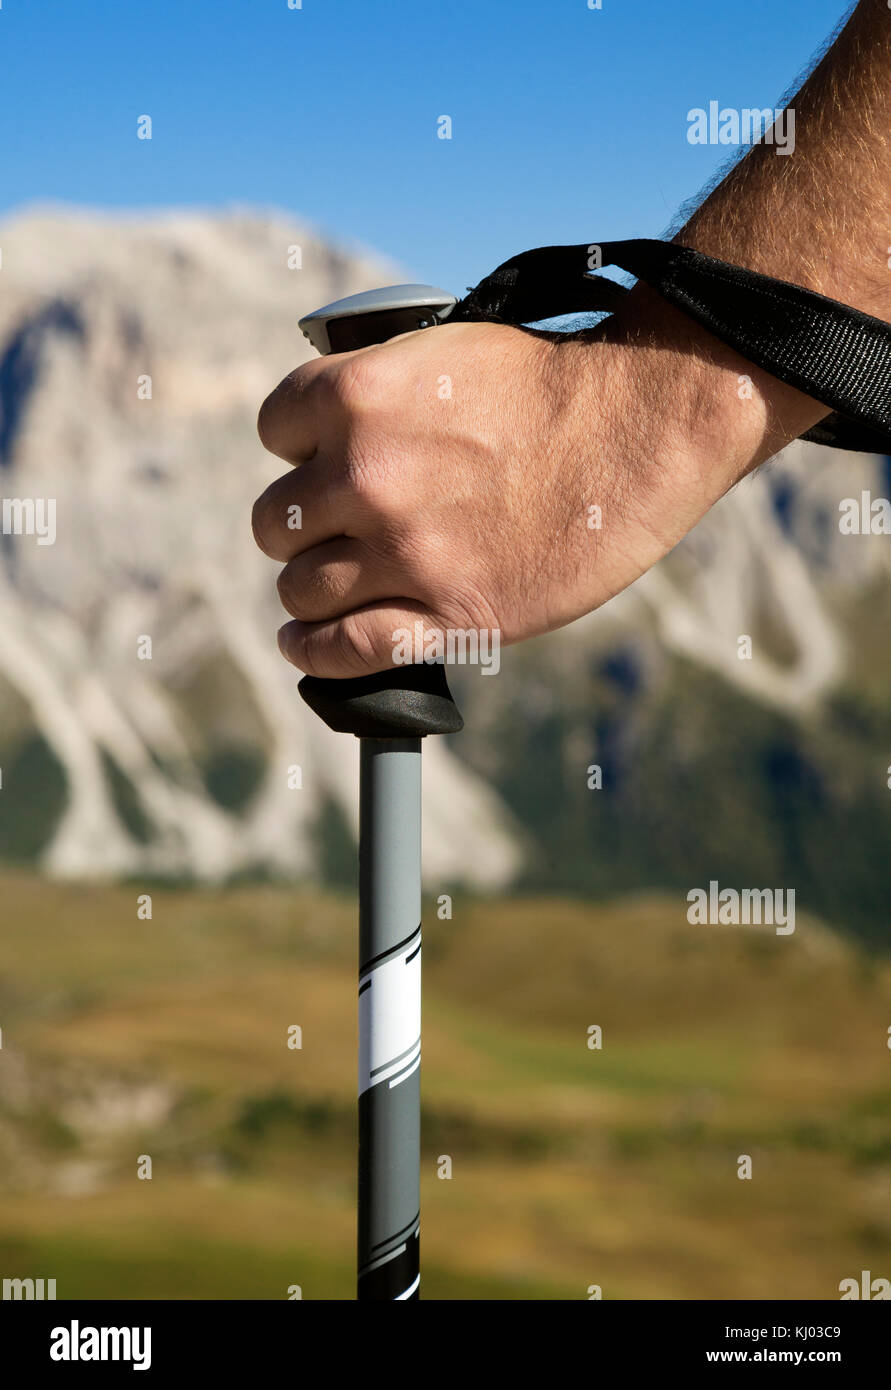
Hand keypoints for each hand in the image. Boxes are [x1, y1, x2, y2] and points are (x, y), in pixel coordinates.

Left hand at [252, 305, 825, 678]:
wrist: (640, 427)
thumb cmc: (555, 386)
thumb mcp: (445, 351)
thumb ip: (379, 391)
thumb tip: (333, 435)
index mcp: (359, 394)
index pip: (275, 431)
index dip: (296, 449)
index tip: (318, 462)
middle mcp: (367, 474)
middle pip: (279, 520)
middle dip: (302, 524)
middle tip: (336, 528)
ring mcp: (405, 550)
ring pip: (301, 589)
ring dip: (312, 588)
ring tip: (334, 586)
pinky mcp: (449, 613)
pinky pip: (344, 650)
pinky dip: (316, 653)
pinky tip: (306, 647)